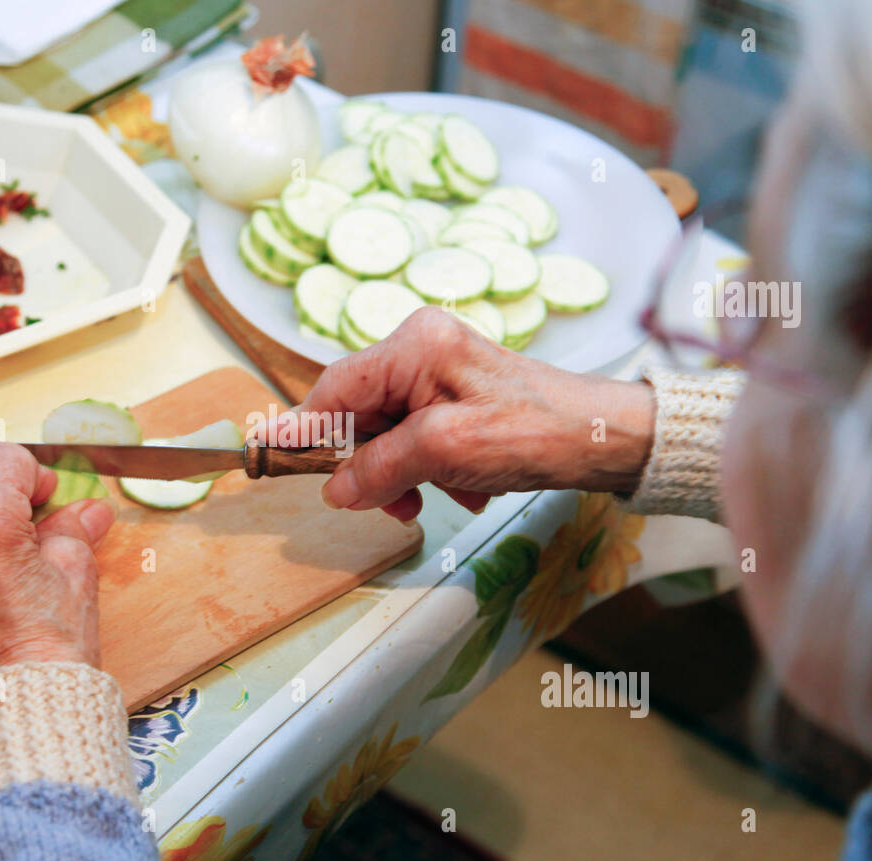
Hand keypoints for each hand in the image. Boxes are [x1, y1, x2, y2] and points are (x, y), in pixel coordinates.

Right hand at [271, 308, 655, 520]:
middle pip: (358, 411)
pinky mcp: (453, 394)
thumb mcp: (446, 452)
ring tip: (428, 501)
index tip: (268, 457)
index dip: (302, 428)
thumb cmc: (536, 432)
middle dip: (368, 463)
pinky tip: (457, 489)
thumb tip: (335, 488)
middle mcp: (420, 348)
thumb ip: (382, 466)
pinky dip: (425, 469)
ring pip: (384, 430)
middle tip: (384, 503)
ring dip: (399, 473)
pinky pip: (413, 435)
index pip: (335, 387)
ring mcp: (437, 370)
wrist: (603, 439)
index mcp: (414, 344)